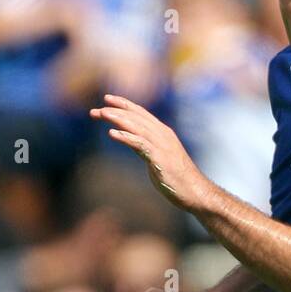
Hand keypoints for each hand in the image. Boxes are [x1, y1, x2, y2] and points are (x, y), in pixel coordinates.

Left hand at [90, 94, 207, 210]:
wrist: (195, 192)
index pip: (140, 113)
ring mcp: (162, 146)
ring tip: (102, 114)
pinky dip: (126, 137)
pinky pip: (140, 144)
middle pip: (135, 117)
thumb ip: (143, 146)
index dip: (124, 104)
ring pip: (137, 127)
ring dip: (118, 119)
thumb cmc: (177, 178)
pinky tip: (112, 133)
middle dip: (115, 111)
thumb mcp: (157, 157)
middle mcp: (162, 135)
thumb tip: (127, 138)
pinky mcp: (160, 158)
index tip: (107, 99)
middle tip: (95, 111)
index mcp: (163, 133)